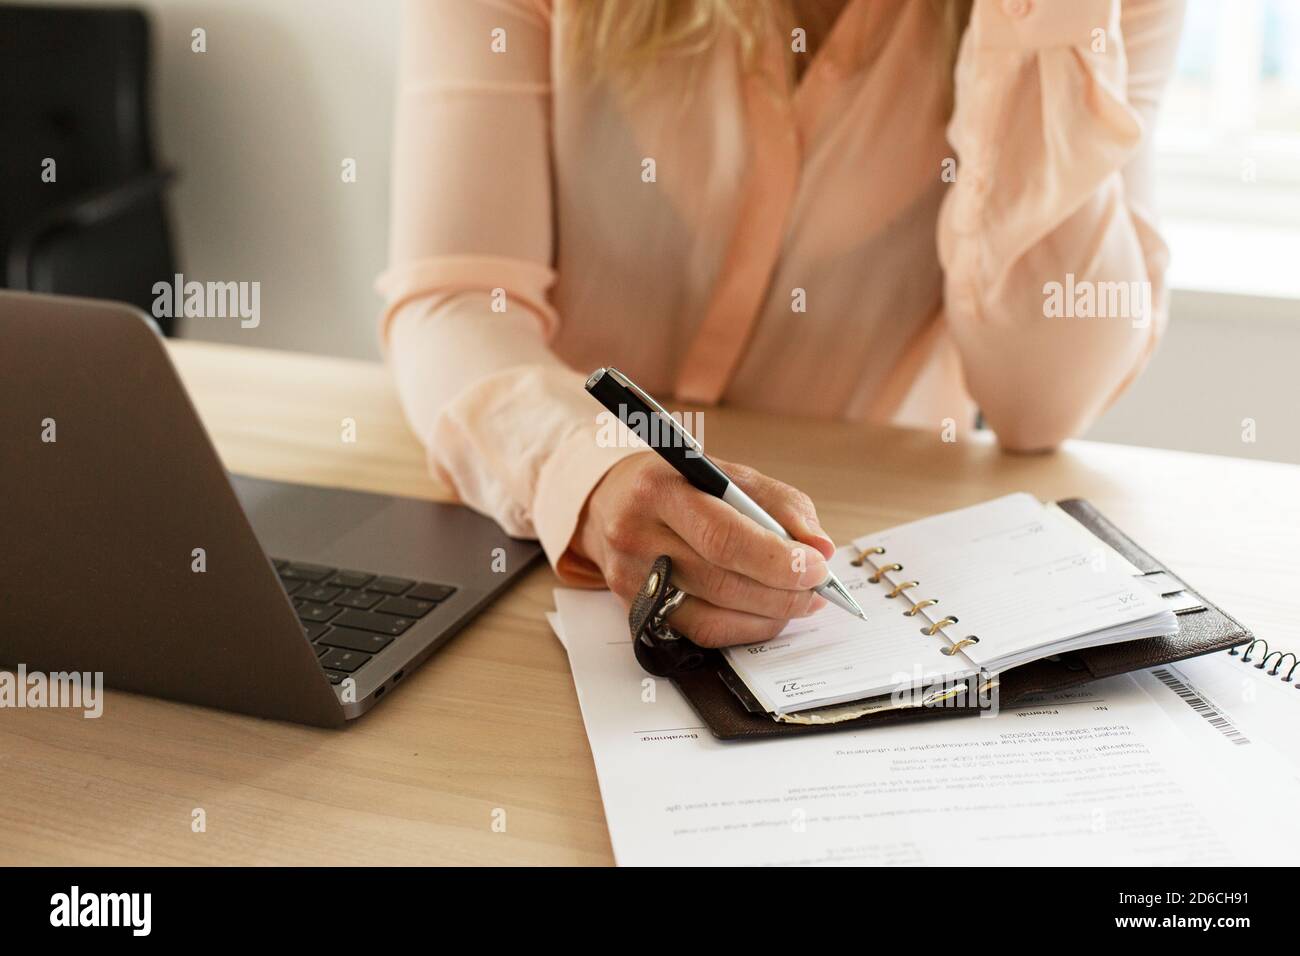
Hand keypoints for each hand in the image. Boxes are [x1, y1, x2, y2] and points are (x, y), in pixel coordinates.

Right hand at [573, 452, 836, 646]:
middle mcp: (636, 535)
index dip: (776, 558)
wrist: (611, 504)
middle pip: (720, 579)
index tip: (817, 565)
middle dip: (781, 590)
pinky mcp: (634, 610)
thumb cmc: (677, 487)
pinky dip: (744, 628)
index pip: (723, 535)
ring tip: (800, 601)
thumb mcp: (726, 474)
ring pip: (712, 615)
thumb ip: (779, 504)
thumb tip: (819, 547)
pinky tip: (768, 614)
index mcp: (659, 489)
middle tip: (818, 588)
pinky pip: (700, 632)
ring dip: (768, 614)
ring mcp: (631, 579)